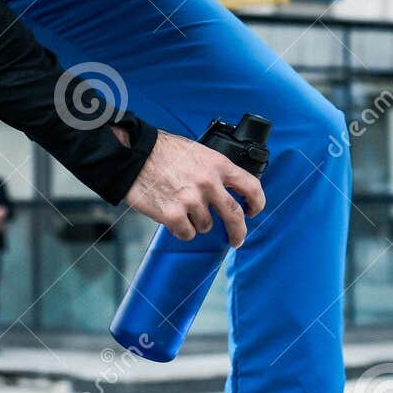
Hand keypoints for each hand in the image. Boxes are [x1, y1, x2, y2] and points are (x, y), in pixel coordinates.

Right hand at [123, 129, 265, 247]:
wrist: (135, 155)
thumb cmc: (164, 152)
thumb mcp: (198, 152)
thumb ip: (215, 171)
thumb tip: (227, 192)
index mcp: (218, 165)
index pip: (251, 186)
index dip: (257, 202)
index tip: (253, 211)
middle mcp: (208, 183)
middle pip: (235, 215)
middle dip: (239, 231)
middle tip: (237, 239)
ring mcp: (192, 200)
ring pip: (206, 226)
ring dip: (197, 223)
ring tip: (182, 209)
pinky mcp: (173, 215)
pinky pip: (187, 233)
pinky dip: (181, 230)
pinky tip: (172, 217)